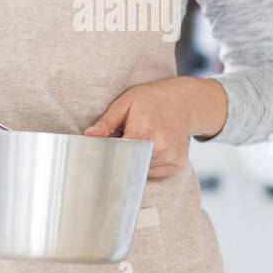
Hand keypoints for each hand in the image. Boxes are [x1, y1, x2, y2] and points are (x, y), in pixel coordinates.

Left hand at [84, 77, 226, 177]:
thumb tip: (90, 135)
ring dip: (135, 159)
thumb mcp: (126, 103)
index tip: (106, 150)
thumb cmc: (150, 100)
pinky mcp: (177, 163)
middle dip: (123, 155)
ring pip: (141, 170)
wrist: (183, 102)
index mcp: (145, 128)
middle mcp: (161, 145)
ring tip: (140, 140)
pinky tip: (151, 146)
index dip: (110, 153)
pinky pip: (153, 172)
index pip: (120, 153)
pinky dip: (147, 163)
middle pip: (130, 163)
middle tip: (125, 140)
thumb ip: (107, 121)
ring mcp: (170, 156)